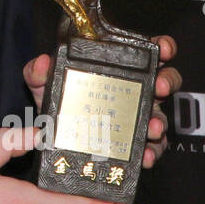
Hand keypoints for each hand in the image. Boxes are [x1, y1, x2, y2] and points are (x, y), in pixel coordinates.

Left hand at [23, 34, 180, 168]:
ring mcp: (138, 118)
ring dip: (160, 122)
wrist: (51, 136)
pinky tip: (145, 157)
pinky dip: (151, 153)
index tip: (164, 49)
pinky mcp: (135, 144)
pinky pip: (151, 148)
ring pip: (160, 117)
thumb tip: (42, 62)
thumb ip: (38, 72)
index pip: (149, 53)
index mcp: (119, 69)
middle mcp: (135, 91)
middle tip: (159, 87)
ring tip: (152, 129)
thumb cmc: (56, 101)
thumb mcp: (43, 84)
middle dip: (166, 82)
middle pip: (164, 81)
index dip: (162, 46)